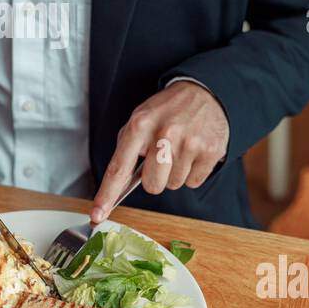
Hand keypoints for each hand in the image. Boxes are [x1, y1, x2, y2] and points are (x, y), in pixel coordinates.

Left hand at [91, 81, 228, 223]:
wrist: (203, 92)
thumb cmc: (166, 111)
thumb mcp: (140, 118)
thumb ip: (127, 148)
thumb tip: (116, 187)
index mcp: (140, 126)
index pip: (119, 168)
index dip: (107, 194)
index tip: (98, 215)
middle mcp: (164, 136)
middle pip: (152, 186)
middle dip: (155, 177)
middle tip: (162, 155)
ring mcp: (189, 144)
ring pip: (173, 185)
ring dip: (174, 173)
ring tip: (180, 148)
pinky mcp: (210, 152)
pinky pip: (193, 182)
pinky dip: (192, 172)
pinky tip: (193, 151)